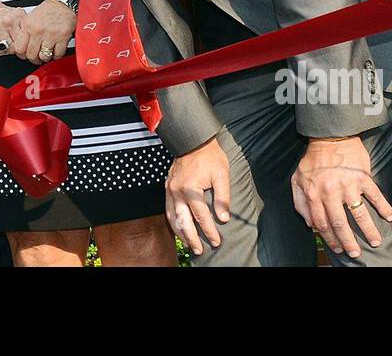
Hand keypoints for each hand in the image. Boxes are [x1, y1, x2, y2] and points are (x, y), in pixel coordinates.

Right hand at [0, 1, 26, 55]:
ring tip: (9, 42)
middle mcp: (8, 21)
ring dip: (11, 49)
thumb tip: (36, 39)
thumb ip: (27, 24)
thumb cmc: (4, 15)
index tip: (28, 44)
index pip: (30, 35)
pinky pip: (0, 50)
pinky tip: (1, 43)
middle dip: (21, 47)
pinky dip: (1, 50)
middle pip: (21, 43)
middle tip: (18, 45)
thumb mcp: (18, 15)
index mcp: (18, 15)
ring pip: (11, 49)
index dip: (30, 42)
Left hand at [12, 0, 74, 63]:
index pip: (19, 48)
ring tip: (46, 53)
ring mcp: (50, 35)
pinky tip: (55, 51)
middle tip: (36, 57)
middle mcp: (38, 31)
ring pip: (44, 56)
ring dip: (45, 58)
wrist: (62, 3)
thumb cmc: (47, 10)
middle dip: (34, 59)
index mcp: (28, 26)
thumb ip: (24, 32)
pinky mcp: (63, 37)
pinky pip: (58, 54)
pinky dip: (56, 55)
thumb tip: (20, 47)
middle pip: (31, 55)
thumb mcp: (30, 18)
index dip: (22, 55)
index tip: (25, 55)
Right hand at [164, 136, 230, 255]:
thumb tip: (223, 218)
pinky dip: (173, 221)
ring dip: (180, 233)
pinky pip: (168, 209)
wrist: (193, 140)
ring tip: (189, 244)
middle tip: (200, 250)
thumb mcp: (222, 174)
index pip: (201, 216)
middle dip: (192, 238)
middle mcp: (177, 191)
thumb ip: (223, 197)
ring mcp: (170, 189)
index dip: (209, 231)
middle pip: (183, 221)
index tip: (216, 241)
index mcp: (190, 188)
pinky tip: (179, 228)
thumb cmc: (210, 156)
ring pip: (172, 217)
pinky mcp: (167, 187)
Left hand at [290, 136, 391, 258]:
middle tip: (355, 253)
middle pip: (340, 223)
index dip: (329, 238)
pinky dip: (384, 206)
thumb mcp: (297, 179)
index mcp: (314, 193)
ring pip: (359, 214)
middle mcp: (330, 192)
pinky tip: (390, 216)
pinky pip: (375, 195)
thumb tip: (309, 223)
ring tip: (375, 241)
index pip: (322, 223)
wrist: (329, 136)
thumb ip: (299, 202)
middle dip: (348, 242)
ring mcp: (348, 185)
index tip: (337, 247)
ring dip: (368, 230)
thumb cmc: (313, 158)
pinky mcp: (362, 177)